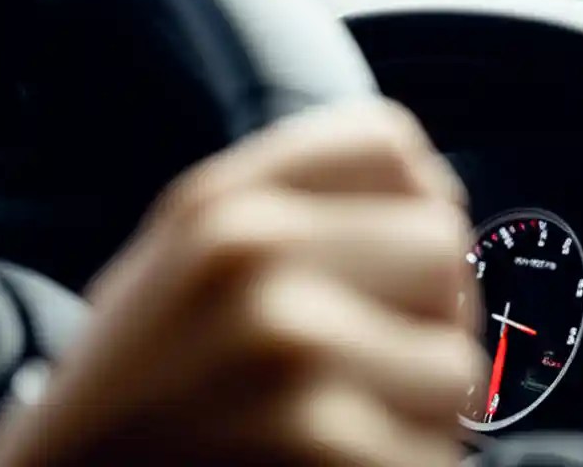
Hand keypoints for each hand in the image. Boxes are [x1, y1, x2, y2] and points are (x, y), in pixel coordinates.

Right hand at [0, 101, 481, 465]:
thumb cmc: (129, 398)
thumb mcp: (175, 264)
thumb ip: (286, 207)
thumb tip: (428, 188)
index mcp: (221, 207)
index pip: (390, 147)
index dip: (404, 204)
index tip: (386, 254)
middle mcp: (256, 261)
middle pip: (441, 245)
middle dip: (418, 310)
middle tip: (360, 361)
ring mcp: (294, 353)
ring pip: (453, 361)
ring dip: (413, 407)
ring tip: (335, 425)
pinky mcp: (327, 443)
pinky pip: (436, 448)